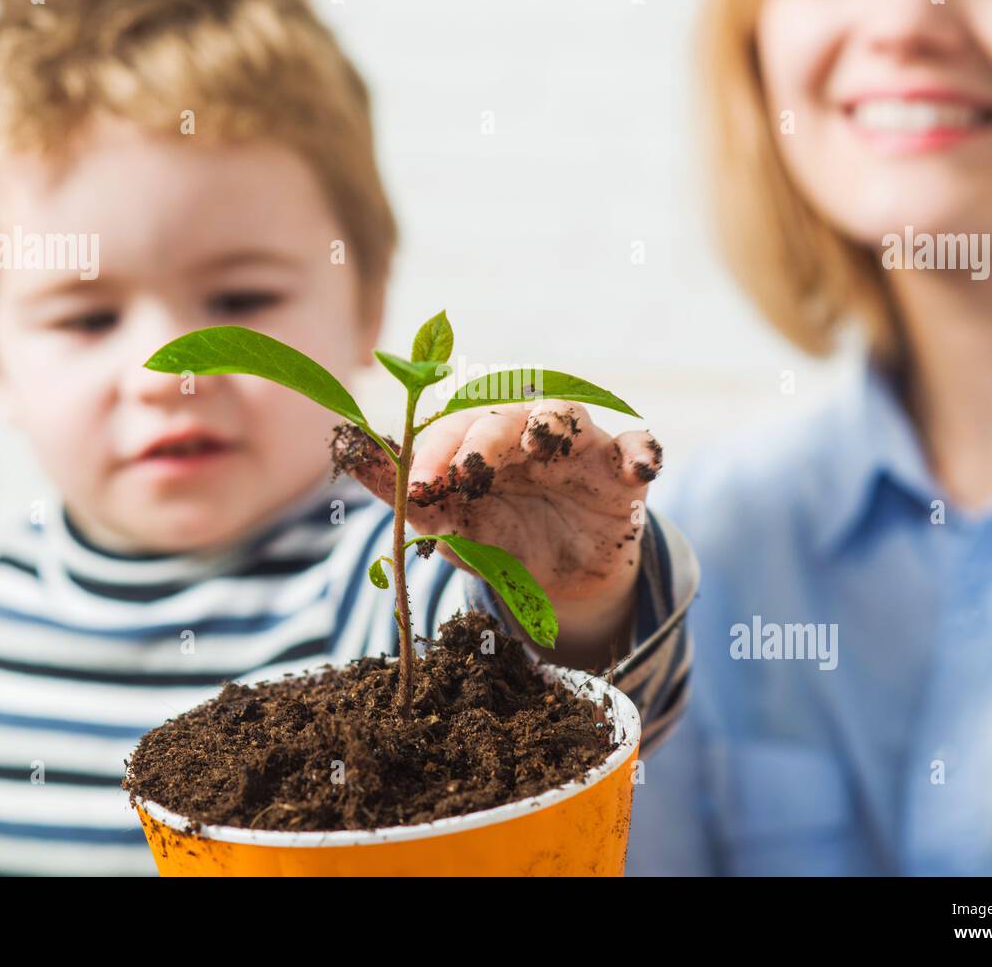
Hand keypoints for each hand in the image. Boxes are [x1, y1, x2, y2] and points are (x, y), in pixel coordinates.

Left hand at [333, 400, 661, 654]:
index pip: (456, 426)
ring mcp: (578, 449)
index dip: (437, 449)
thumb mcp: (449, 524)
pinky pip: (640, 447)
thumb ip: (404, 492)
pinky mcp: (623, 473)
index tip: (420, 483)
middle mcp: (527, 433)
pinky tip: (640, 467)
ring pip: (570, 414)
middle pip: (509, 410)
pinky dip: (643, 450)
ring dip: (554, 424)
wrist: (561, 580)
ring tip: (541, 443)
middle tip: (467, 469)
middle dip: (486, 436)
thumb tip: (348, 450)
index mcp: (481, 440)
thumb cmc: (499, 536)